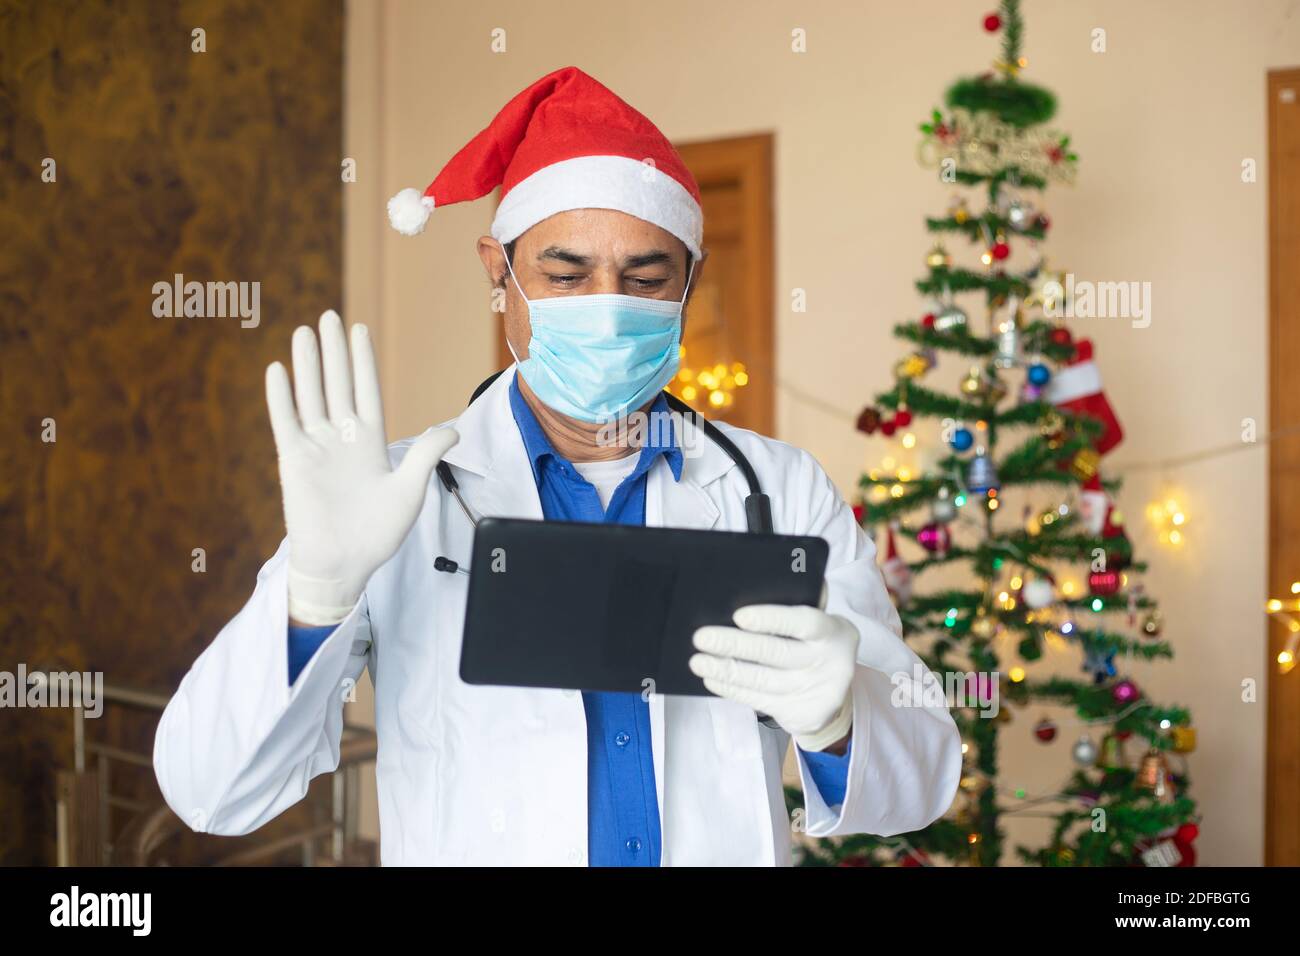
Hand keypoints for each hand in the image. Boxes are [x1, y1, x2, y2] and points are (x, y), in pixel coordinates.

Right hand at [265, 311, 458, 624]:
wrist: (344, 563)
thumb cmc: (378, 534)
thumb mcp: (411, 491)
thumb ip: (426, 456)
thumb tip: (452, 430)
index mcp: (371, 441)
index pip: (366, 390)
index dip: (362, 361)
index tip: (360, 331)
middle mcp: (343, 438)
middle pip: (337, 384)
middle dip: (334, 351)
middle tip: (330, 317)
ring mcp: (317, 447)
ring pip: (311, 395)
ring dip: (308, 364)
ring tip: (306, 331)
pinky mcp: (294, 461)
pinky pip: (285, 422)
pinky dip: (281, 397)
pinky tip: (279, 370)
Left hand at [690, 605, 858, 752]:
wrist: (833, 691)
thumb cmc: (815, 643)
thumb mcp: (820, 622)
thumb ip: (801, 603)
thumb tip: (760, 582)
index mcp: (833, 631)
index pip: (804, 622)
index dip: (772, 619)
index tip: (739, 616)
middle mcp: (826, 662)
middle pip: (776, 653)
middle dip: (735, 644)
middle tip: (702, 637)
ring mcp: (811, 690)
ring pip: (762, 680)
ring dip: (726, 669)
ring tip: (698, 661)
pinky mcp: (796, 712)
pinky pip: (757, 699)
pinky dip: (732, 688)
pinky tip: (712, 677)